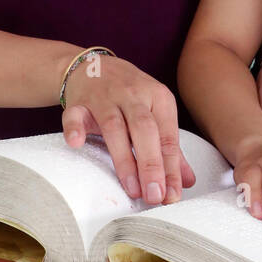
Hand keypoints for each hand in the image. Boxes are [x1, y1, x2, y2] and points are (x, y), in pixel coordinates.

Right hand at [62, 55, 195, 205]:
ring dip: (123, 159)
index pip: (167, 137)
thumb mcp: (155, 114)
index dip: (171, 168)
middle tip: (154, 195)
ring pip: (114, 127)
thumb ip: (169, 148)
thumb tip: (186, 181)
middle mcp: (134, 95)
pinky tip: (77, 143)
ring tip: (132, 188)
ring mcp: (104, 97)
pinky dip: (75, 128)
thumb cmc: (130, 95)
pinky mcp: (79, 101)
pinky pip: (75, 115)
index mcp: (159, 98)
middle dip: (151, 164)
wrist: (94, 66)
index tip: (172, 195)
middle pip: (144, 130)